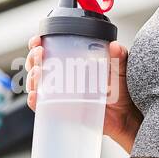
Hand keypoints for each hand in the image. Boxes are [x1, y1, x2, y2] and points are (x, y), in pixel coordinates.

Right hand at [26, 35, 141, 145]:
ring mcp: (60, 94)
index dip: (39, 43)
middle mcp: (63, 77)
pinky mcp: (61, 110)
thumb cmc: (123, 91)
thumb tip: (115, 46)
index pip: (50, 49)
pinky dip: (35, 100)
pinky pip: (42, 106)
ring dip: (32, 77)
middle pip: (37, 65)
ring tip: (38, 72)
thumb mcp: (121, 69)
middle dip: (33, 58)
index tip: (38, 41)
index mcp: (74, 62)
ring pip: (36, 84)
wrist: (126, 116)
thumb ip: (120, 56)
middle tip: (39, 54)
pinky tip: (35, 96)